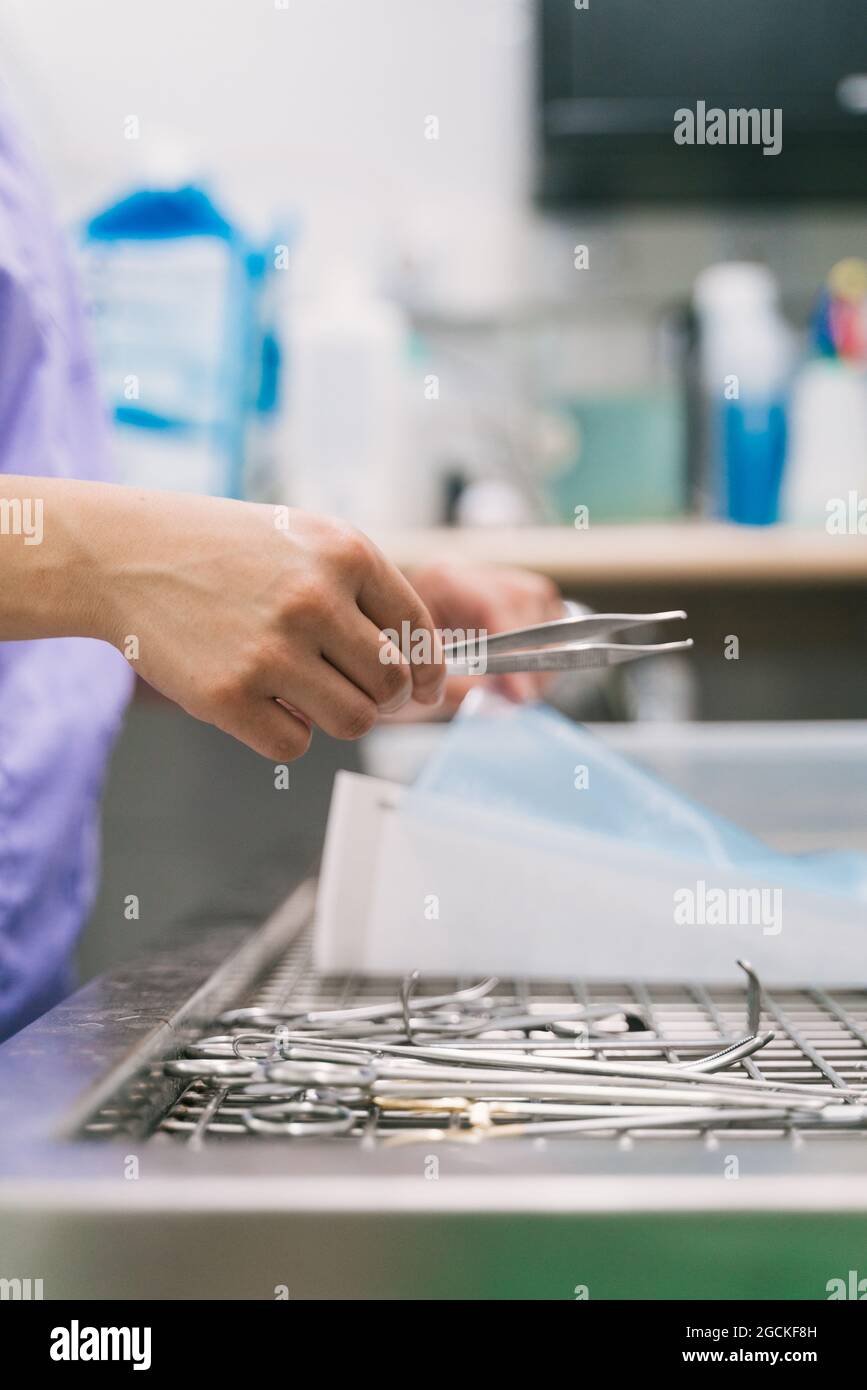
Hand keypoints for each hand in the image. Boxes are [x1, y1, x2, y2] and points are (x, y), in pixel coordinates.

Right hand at [5, 479, 444, 759]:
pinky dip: (286, 733)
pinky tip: (263, 700)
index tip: (425, 690)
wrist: (126, 556)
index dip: (429, 672)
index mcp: (344, 553)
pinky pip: (294, 745)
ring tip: (304, 689)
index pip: (419, 631)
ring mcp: (270, 650)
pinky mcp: (228, 696)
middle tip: (359, 693)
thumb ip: (365, 593)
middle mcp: (314, 599)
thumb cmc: (225, 551)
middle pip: (390, 687)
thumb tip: (420, 670)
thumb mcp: (306, 541)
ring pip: (353, 722)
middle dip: (385, 699)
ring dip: (337, 716)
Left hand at [404, 561, 563, 715]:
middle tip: (523, 696)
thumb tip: (504, 697)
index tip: (521, 693)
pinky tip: (525, 672)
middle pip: (525, 599)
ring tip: (522, 687)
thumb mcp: (416, 682)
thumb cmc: (395, 668)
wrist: (386, 659)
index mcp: (441, 581)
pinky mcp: (510, 593)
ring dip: (541, 648)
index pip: (493, 604)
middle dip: (531, 653)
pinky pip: (546, 611)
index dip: (514, 650)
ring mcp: (493, 577)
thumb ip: (458, 688)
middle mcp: (470, 570)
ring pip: (542, 602)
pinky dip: (543, 644)